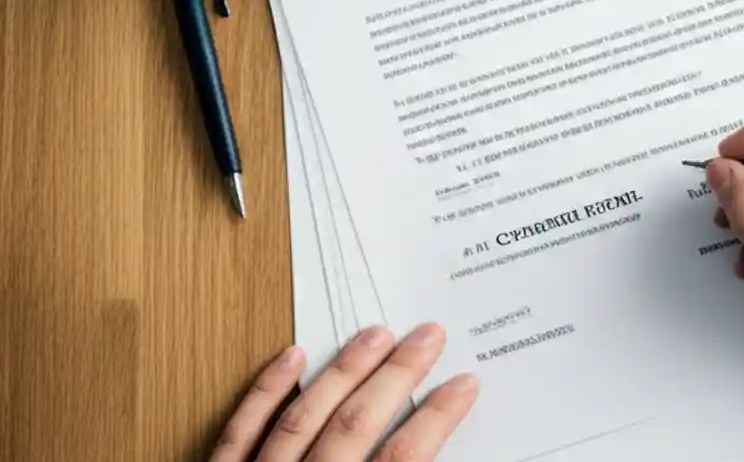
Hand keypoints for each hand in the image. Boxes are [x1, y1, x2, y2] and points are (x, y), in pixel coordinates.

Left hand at [210, 324, 477, 460]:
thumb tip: (440, 450)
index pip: (402, 459)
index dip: (437, 418)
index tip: (463, 385)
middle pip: (355, 425)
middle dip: (398, 376)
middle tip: (429, 336)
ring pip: (302, 417)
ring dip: (343, 372)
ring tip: (375, 334)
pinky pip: (241, 431)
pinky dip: (267, 392)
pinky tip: (292, 356)